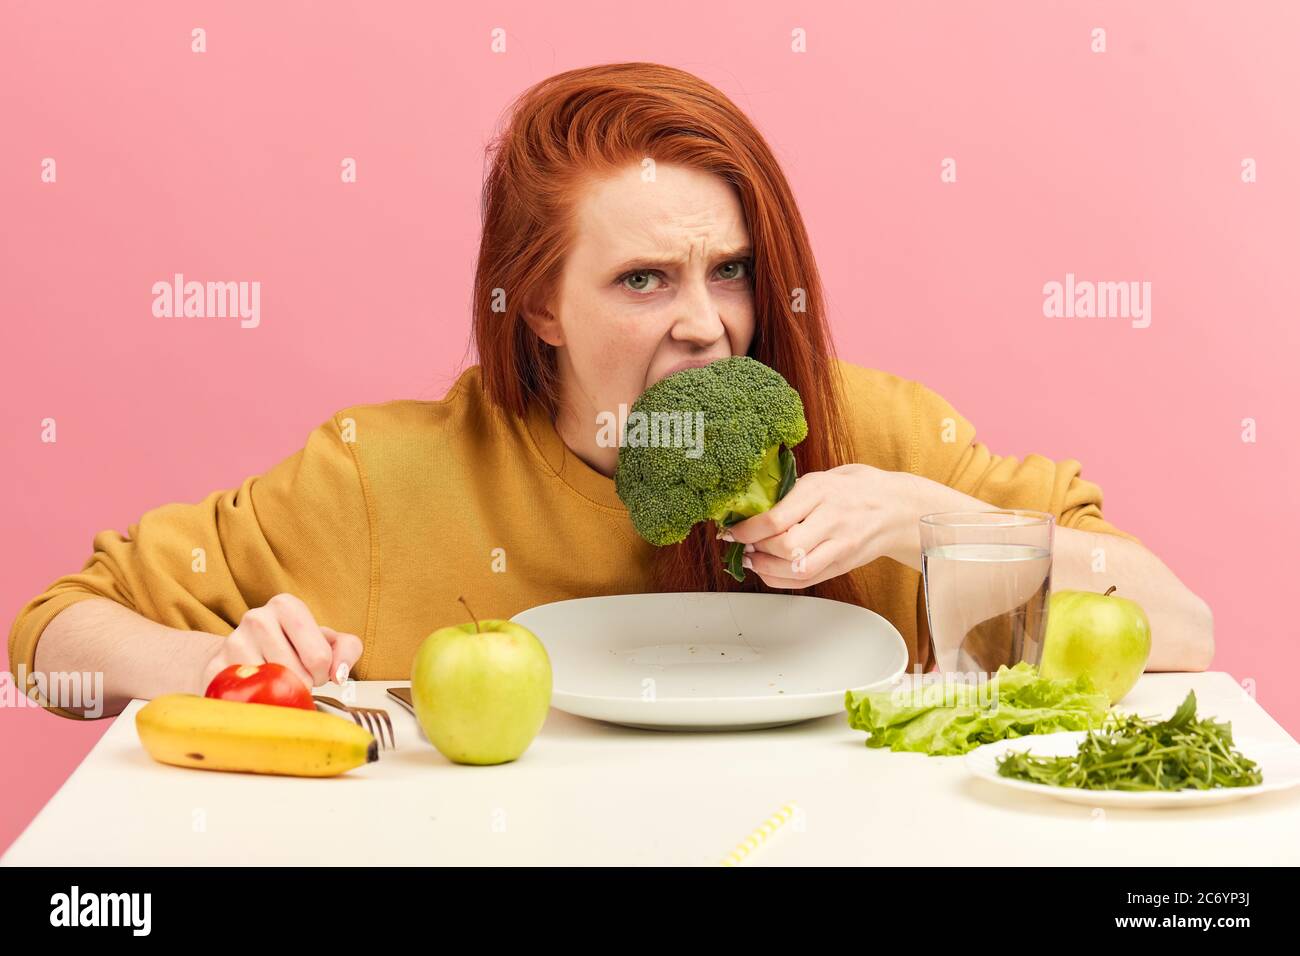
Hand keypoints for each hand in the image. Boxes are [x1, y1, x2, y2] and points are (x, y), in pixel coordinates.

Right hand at [195, 593, 363, 695]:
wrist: (242, 652)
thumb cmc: (291, 647)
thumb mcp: (327, 641)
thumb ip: (348, 649)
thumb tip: (339, 673)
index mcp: (286, 606)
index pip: (319, 657)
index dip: (322, 674)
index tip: (315, 672)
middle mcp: (256, 618)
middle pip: (295, 675)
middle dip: (302, 686)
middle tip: (295, 682)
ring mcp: (232, 642)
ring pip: (268, 688)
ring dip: (278, 696)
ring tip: (276, 686)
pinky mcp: (214, 668)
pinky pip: (243, 698)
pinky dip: (255, 704)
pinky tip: (257, 695)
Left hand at [721, 464, 934, 587]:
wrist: (899, 508)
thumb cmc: (859, 487)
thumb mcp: (825, 476)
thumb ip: (793, 492)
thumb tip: (752, 507)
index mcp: (821, 491)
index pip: (775, 518)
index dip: (745, 530)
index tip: (730, 530)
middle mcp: (831, 519)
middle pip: (784, 546)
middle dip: (755, 549)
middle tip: (741, 544)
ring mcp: (839, 545)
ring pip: (795, 568)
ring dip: (765, 567)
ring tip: (751, 558)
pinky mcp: (843, 564)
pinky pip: (805, 580)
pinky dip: (779, 579)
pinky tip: (767, 569)